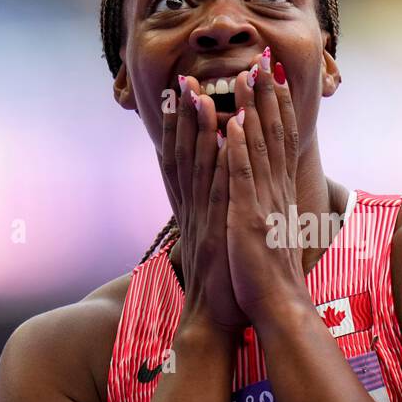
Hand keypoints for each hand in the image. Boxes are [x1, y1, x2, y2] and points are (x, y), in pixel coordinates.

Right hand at [158, 75, 247, 333]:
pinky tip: (225, 137)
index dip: (176, 128)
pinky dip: (220, 161)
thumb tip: (209, 199)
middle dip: (182, 117)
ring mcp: (202, 219)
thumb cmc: (217, 284)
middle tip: (182, 80)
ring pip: (197, 166)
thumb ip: (207, 218)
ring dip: (197, 130)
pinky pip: (219, 189)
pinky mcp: (218, 231)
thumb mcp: (210, 243)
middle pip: (182, 156)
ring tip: (198, 94)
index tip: (176, 96)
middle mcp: (191, 210)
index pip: (179, 162)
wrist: (212, 321)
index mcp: (190, 211)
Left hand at [224, 48, 310, 321]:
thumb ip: (269, 199)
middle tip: (264, 58)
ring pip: (259, 146)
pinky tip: (234, 123)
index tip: (274, 75)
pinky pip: (242, 176)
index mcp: (278, 191)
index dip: (278, 105)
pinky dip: (239, 148)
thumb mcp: (270, 227)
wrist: (276, 304)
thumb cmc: (268, 272)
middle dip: (269, 94)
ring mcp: (262, 202)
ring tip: (247, 75)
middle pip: (274, 132)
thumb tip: (269, 180)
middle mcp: (275, 190)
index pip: (281, 138)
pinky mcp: (248, 217)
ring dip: (253, 109)